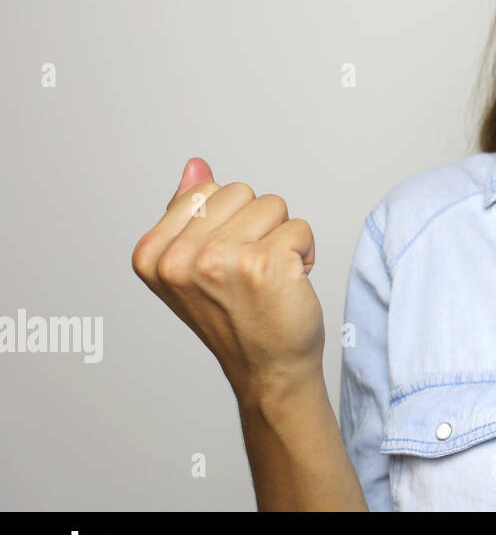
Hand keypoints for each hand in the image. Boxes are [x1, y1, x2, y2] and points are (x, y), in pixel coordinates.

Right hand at [131, 158, 325, 402]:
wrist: (267, 368)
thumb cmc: (236, 316)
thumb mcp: (194, 263)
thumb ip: (191, 212)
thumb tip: (194, 165)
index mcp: (152, 254)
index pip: (205, 189)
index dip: (227, 220)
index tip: (223, 262)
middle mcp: (180, 259)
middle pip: (240, 191)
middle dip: (256, 225)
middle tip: (250, 271)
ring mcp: (220, 261)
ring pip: (273, 205)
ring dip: (282, 237)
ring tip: (269, 277)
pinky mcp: (264, 265)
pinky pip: (300, 227)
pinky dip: (304, 252)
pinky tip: (288, 285)